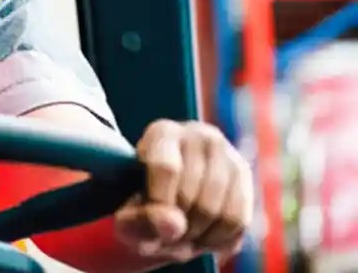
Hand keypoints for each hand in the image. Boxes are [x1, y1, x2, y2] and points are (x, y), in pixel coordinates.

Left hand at [114, 119, 254, 263]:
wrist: (168, 200)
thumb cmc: (140, 204)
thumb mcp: (126, 215)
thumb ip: (140, 220)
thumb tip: (173, 225)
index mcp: (163, 133)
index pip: (166, 168)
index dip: (159, 203)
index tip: (151, 220)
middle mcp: (201, 135)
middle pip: (192, 194)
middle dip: (177, 226)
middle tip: (163, 233)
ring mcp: (229, 155)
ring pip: (218, 211)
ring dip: (198, 235)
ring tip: (180, 235)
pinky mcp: (246, 179)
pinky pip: (238, 221)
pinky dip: (218, 239)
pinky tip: (201, 236)